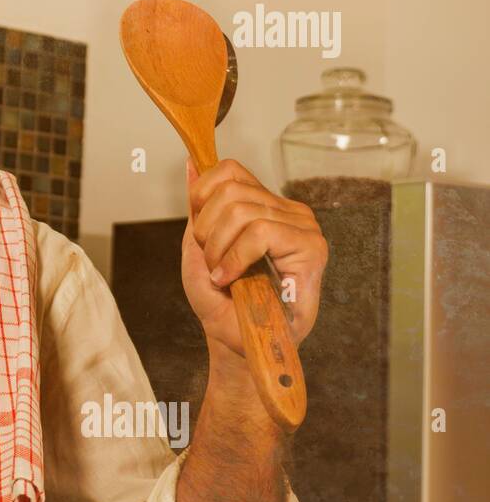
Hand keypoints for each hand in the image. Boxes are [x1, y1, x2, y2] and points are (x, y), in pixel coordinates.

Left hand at [181, 159, 327, 359]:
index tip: (200, 235)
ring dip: (218, 249)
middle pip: (229, 190)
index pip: (228, 171)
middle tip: (213, 264)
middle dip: (207, 232)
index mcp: (263, 203)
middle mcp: (286, 209)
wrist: (237, 338)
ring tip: (223, 274)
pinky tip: (232, 278)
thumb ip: (198, 206)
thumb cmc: (222, 297)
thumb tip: (191, 163)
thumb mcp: (198, 246)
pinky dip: (235, 258)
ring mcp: (302, 226)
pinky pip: (260, 232)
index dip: (202, 198)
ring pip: (241, 210)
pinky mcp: (312, 247)